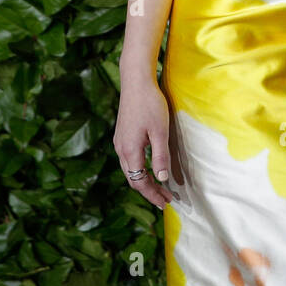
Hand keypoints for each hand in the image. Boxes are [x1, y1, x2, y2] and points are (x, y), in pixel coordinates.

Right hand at [113, 78, 174, 210]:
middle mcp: (121, 150)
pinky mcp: (121, 135)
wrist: (135, 82)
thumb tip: (162, 179)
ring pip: (130, 170)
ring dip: (144, 180)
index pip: (140, 182)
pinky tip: (149, 167)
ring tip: (159, 187)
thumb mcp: (160, 131)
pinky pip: (129, 160)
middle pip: (133, 179)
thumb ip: (161, 156)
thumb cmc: (150, 104)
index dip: (153, 194)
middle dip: (149, 191)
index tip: (166, 203)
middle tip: (165, 199)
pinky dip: (139, 169)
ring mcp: (119, 142)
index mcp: (130, 151)